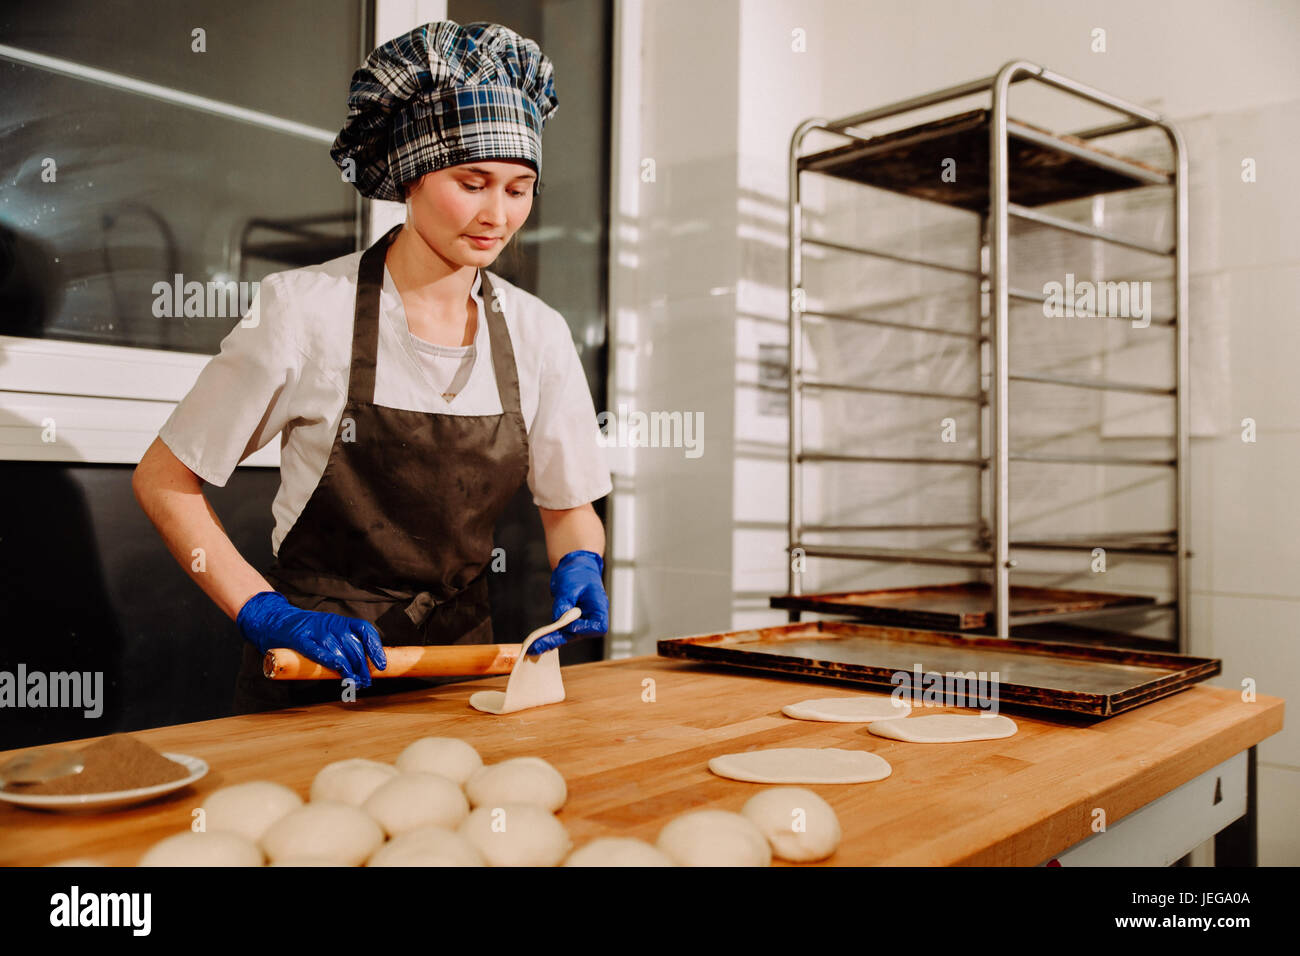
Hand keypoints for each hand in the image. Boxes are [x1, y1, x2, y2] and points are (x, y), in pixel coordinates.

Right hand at [237, 591, 386, 688]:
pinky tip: (340, 670)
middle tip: (366, 682)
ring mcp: (315, 631)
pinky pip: (318, 651)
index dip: (375, 647)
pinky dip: (330, 661)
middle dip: (362, 667)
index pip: (364, 630)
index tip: (381, 665)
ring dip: (349, 670)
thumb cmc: (305, 631)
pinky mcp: (300, 639)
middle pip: (353, 646)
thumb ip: (342, 645)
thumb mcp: (328, 631)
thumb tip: (362, 667)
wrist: (275, 620)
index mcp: (339, 622)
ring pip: (339, 651)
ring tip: (355, 683)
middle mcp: (331, 624)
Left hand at [529, 550, 608, 654]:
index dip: (584, 629)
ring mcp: (580, 619)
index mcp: (599, 607)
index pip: (598, 627)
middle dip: (558, 639)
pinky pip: (561, 630)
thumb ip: (564, 603)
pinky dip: (550, 635)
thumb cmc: (578, 573)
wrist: (576, 566)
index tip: (570, 624)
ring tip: (534, 647)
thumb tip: (557, 619)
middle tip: (538, 646)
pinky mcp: (569, 619)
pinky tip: (538, 642)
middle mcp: (591, 616)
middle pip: (578, 634)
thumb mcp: (570, 585)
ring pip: (567, 634)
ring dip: (551, 640)